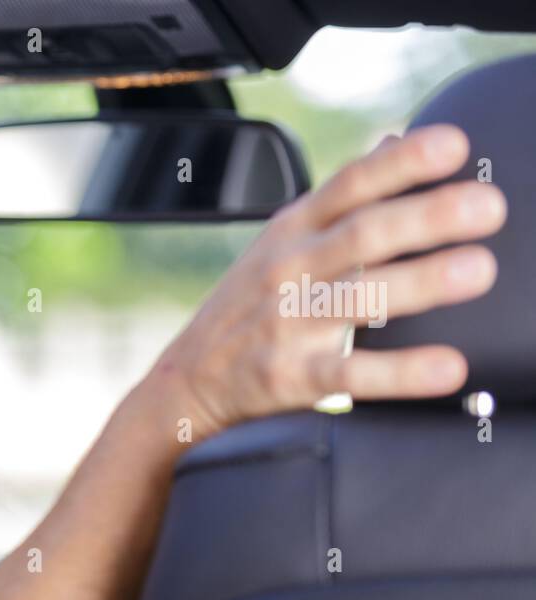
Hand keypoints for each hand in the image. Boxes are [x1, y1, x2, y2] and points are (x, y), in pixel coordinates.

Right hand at [146, 124, 505, 441]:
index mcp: (292, 231)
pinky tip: (445, 367)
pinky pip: (349, 376)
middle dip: (426, 217)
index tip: (452, 146)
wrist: (188, 380)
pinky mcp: (290, 379)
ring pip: (357, 300)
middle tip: (486, 207)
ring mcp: (288, 326)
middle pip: (361, 236)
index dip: (400, 164)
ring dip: (420, 283)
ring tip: (478, 271)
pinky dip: (400, 373)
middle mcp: (289, 273)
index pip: (348, 187)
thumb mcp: (281, 242)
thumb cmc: (246, 308)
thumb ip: (339, 201)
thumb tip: (397, 143)